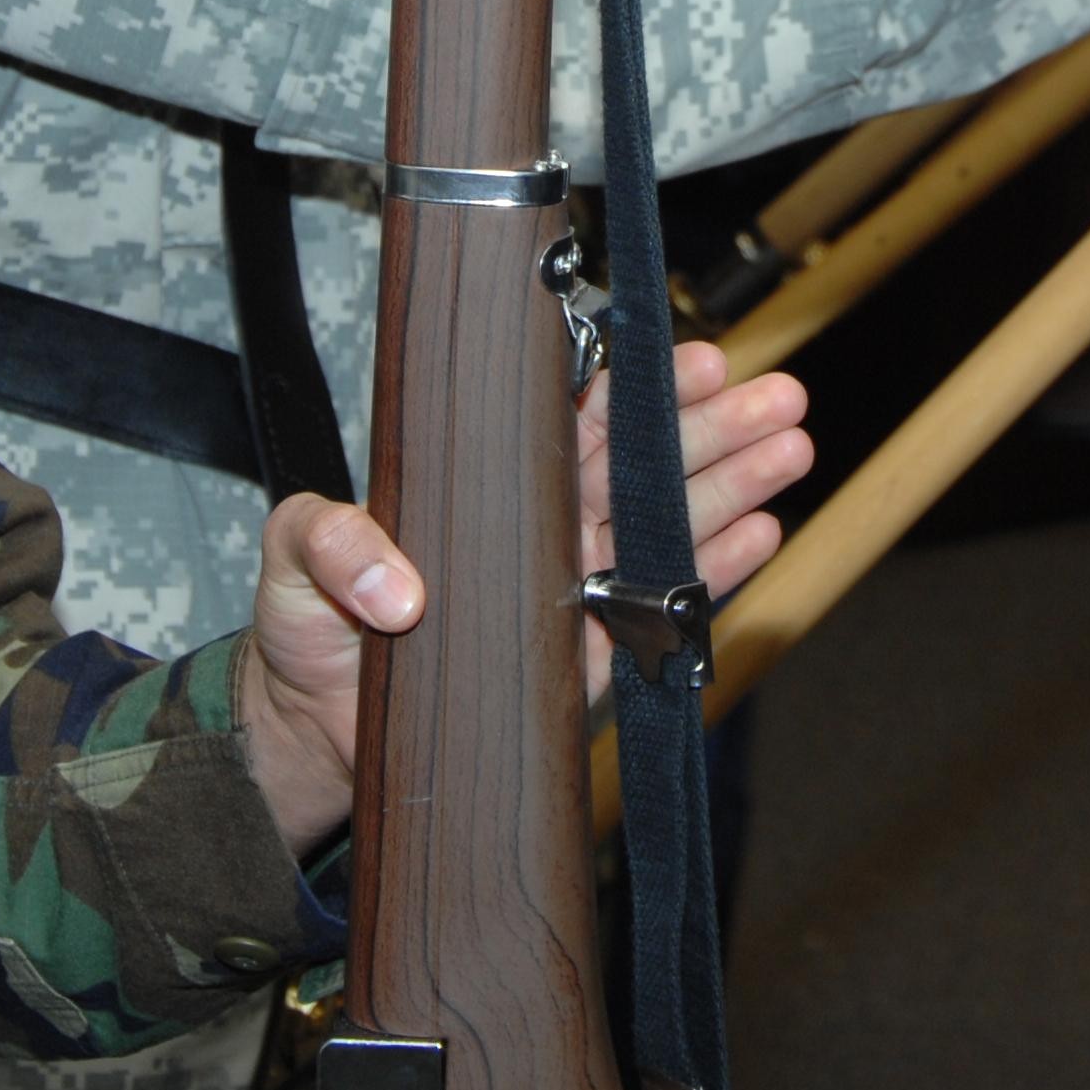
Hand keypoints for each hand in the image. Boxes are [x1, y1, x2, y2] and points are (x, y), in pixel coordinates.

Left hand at [228, 342, 812, 844]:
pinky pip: (663, 602)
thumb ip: (331, 543)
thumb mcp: (296, 556)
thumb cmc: (310, 625)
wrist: (319, 729)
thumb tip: (398, 588)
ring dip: (734, 484)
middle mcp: (541, 519)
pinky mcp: (587, 651)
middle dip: (714, 426)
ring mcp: (572, 582)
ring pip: (668, 519)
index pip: (574, 412)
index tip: (690, 360)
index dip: (637, 383)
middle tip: (778, 397)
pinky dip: (717, 570)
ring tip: (792, 449)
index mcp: (487, 474)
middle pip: (644, 458)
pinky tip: (764, 534)